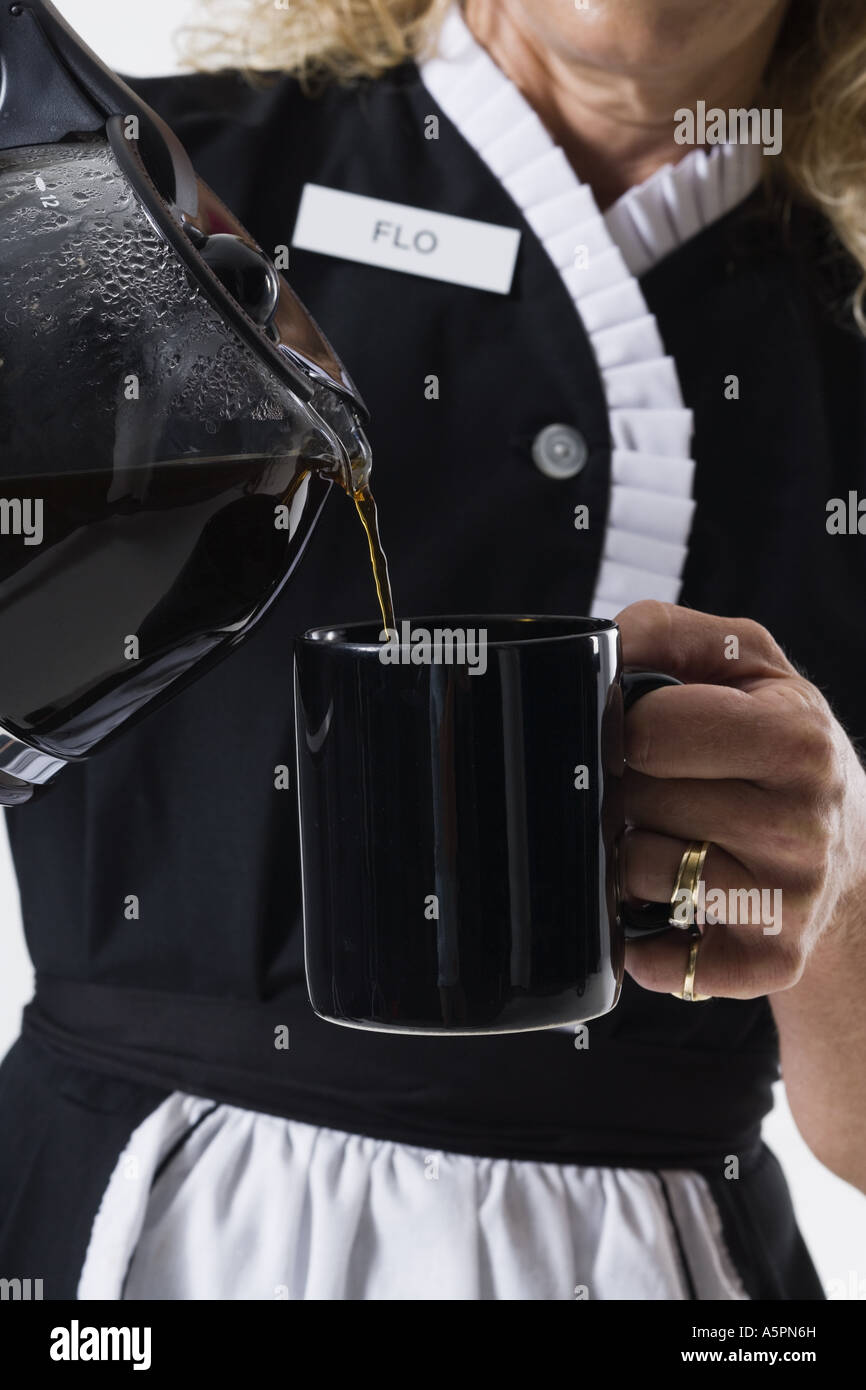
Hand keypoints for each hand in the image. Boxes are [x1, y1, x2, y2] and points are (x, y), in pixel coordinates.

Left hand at [618, 601, 865, 999]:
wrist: (856, 854)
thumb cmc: (782, 748)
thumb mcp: (747, 665)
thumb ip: (667, 632)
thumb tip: (603, 646)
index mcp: (797, 739)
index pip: (651, 731)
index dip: (625, 729)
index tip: (637, 733)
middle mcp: (801, 825)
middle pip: (637, 803)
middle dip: (627, 790)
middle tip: (657, 788)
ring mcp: (788, 900)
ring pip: (639, 872)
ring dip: (629, 855)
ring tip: (668, 837)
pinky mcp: (771, 961)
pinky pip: (662, 959)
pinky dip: (644, 939)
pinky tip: (667, 909)